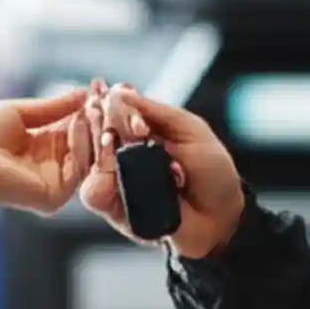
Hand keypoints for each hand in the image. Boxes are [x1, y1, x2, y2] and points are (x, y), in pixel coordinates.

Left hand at [0, 89, 93, 215]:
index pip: (68, 127)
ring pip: (84, 154)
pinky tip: (79, 122)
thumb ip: (52, 106)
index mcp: (34, 145)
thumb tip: (83, 94)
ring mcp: (50, 181)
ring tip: (95, 106)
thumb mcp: (18, 112)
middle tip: (106, 97)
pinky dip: (82, 143)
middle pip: (80, 140)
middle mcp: (45, 164)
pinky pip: (78, 168)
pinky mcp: (53, 195)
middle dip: (93, 118)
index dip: (83, 109)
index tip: (98, 90)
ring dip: (91, 128)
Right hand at [80, 82, 244, 258]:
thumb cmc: (212, 172)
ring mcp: (115, 178)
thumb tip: (121, 92)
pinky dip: (102, 180)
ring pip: (88, 159)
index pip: (112, 109)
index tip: (104, 92)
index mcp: (141, 128)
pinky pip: (93, 192)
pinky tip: (114, 171)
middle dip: (98, 121)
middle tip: (112, 119)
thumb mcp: (190, 129)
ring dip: (100, 149)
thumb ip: (155, 110)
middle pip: (94, 131)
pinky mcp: (113, 206)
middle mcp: (124, 151)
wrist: (221, 216)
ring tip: (114, 142)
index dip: (107, 102)